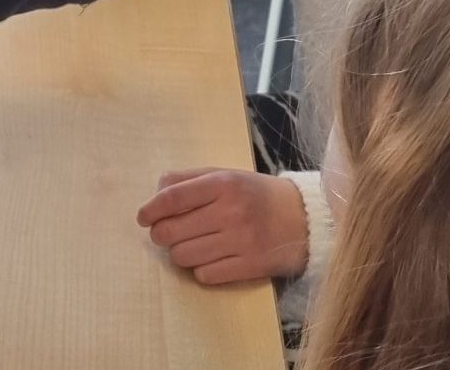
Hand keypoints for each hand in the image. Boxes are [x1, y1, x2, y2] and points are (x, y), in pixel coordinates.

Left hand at [135, 168, 309, 284]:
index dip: (150, 210)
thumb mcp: (226, 175)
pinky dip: (201, 270)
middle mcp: (231, 211)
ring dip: (180, 253)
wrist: (307, 219)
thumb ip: (190, 179)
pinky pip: (205, 275)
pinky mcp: (251, 266)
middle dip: (161, 234)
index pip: (172, 198)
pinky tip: (211, 260)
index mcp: (222, 183)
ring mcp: (242, 240)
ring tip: (193, 245)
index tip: (142, 217)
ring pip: (184, 256)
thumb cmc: (257, 195)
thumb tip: (156, 192)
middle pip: (171, 231)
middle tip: (166, 234)